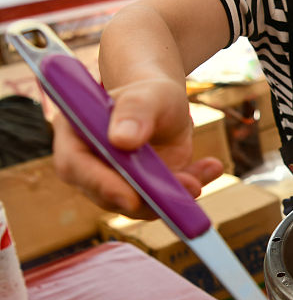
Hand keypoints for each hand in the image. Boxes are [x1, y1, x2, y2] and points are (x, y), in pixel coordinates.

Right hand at [52, 76, 223, 217]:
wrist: (163, 103)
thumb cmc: (148, 94)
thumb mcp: (147, 95)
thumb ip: (135, 110)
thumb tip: (122, 140)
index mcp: (75, 135)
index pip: (75, 166)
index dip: (101, 185)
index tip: (130, 198)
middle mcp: (88, 166)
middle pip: (107, 195)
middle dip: (148, 198)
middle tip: (188, 188)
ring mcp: (114, 184)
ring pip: (139, 204)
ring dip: (173, 195)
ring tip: (200, 177)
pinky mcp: (140, 195)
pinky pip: (162, 202)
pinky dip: (189, 188)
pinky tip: (211, 168)